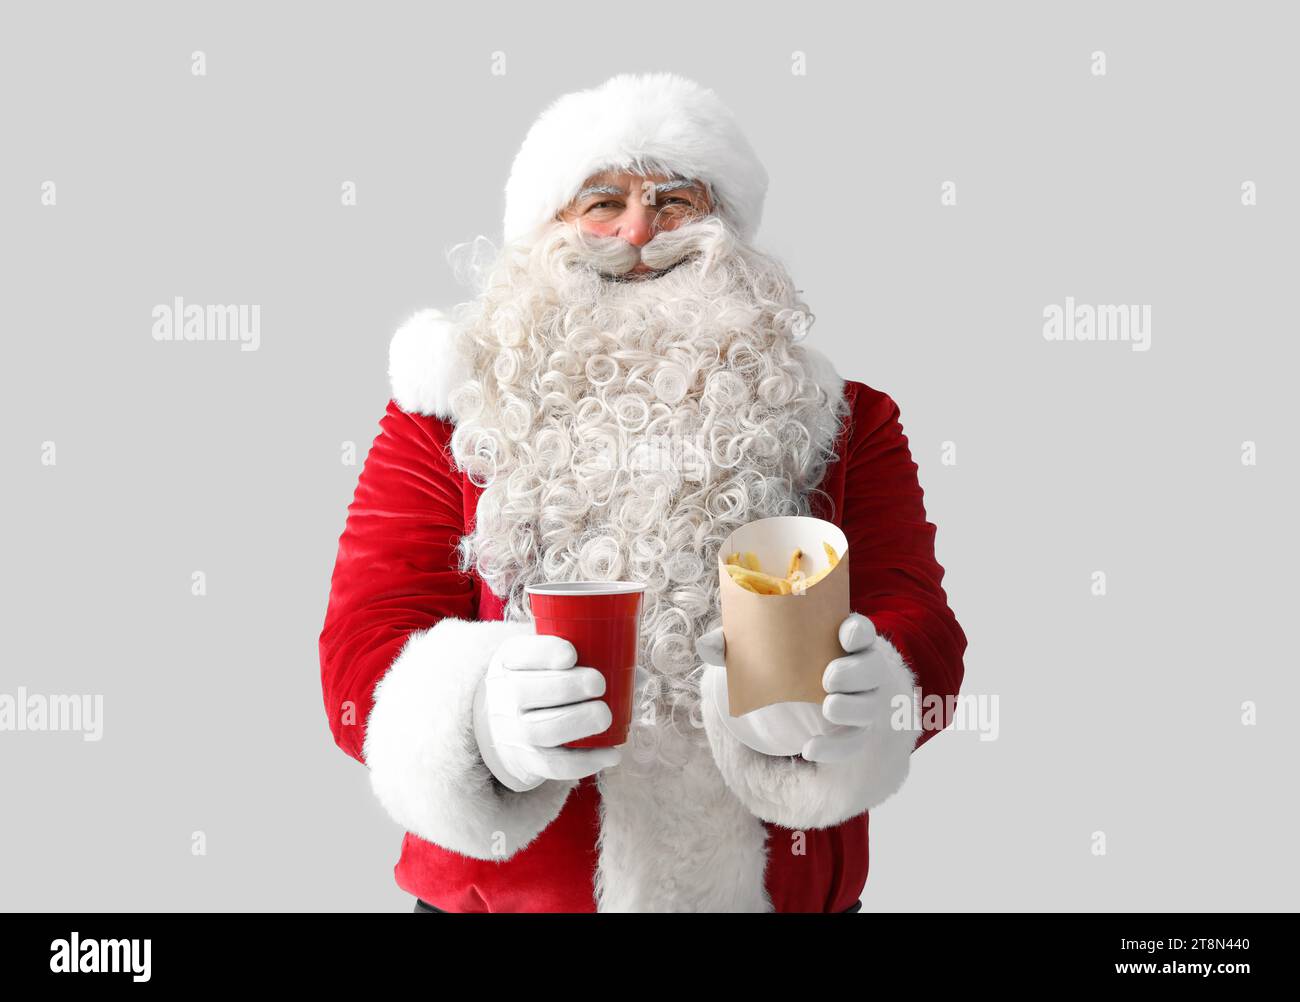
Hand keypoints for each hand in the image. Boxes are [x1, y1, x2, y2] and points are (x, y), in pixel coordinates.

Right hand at [473, 633, 622, 791]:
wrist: (506, 726)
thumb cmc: (542, 683)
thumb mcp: (550, 663)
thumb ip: (592, 659)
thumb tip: (639, 676)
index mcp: (510, 661)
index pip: (519, 653)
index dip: (543, 653)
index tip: (571, 654)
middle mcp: (504, 695)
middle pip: (525, 691)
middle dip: (565, 687)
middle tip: (598, 684)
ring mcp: (514, 731)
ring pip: (539, 730)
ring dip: (576, 722)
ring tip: (605, 716)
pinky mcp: (528, 761)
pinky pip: (553, 765)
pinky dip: (585, 761)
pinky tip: (611, 754)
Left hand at [697, 612, 894, 762]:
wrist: (787, 698)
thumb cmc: (780, 663)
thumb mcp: (758, 651)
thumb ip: (732, 645)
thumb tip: (706, 646)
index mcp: (840, 642)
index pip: (861, 631)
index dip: (859, 631)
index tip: (845, 634)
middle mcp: (858, 671)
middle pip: (870, 668)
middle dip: (856, 672)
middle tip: (829, 677)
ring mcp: (860, 703)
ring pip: (868, 706)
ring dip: (852, 707)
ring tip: (828, 708)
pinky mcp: (853, 733)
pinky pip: (851, 743)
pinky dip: (833, 748)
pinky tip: (809, 749)